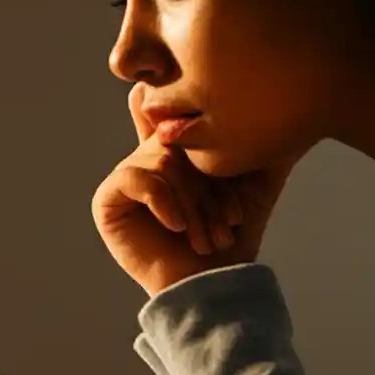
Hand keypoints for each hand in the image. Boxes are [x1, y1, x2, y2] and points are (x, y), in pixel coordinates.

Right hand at [92, 87, 289, 296]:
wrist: (215, 280)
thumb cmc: (236, 234)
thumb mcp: (253, 176)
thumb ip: (253, 136)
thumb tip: (268, 94)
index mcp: (176, 148)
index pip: (168, 109)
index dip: (172, 99)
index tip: (184, 101)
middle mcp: (146, 158)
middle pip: (175, 136)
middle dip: (207, 180)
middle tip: (226, 219)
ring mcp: (125, 178)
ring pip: (161, 161)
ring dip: (193, 201)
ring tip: (208, 234)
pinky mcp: (107, 201)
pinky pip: (135, 178)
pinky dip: (164, 201)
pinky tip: (177, 226)